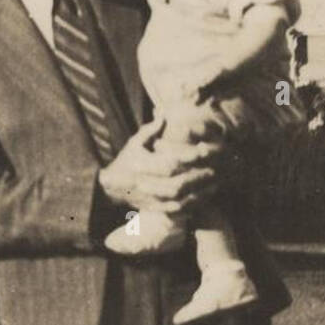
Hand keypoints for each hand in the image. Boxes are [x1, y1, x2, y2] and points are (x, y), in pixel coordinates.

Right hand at [98, 118, 220, 219]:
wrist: (111, 187)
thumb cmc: (126, 160)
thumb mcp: (135, 142)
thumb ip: (150, 130)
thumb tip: (164, 113)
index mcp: (141, 165)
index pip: (169, 163)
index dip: (188, 157)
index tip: (204, 150)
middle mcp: (145, 184)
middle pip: (176, 185)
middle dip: (197, 178)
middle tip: (213, 170)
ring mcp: (150, 199)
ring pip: (178, 200)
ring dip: (198, 193)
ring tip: (213, 184)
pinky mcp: (154, 209)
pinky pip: (176, 211)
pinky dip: (191, 206)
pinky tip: (203, 198)